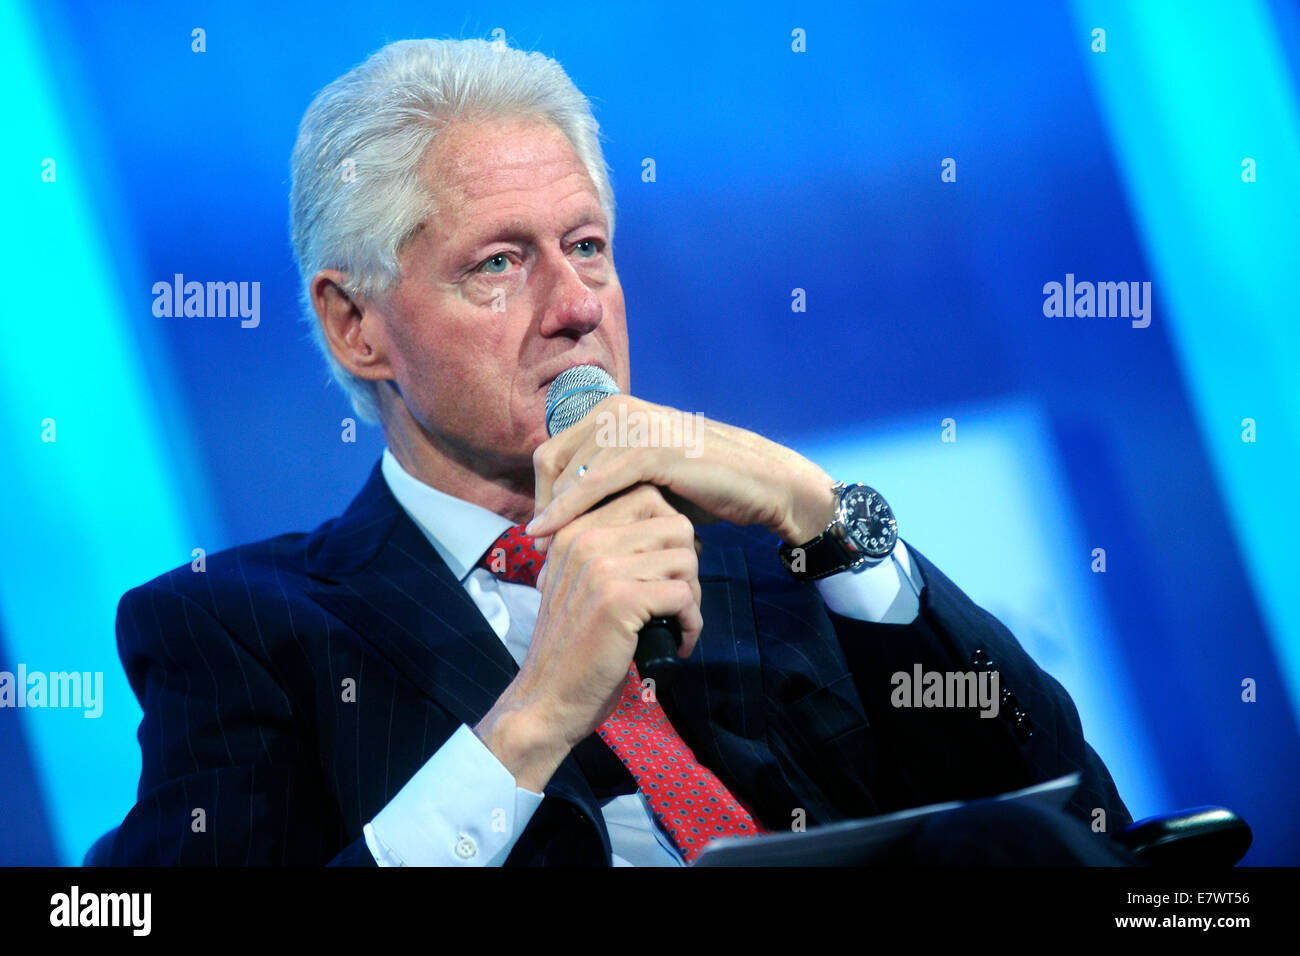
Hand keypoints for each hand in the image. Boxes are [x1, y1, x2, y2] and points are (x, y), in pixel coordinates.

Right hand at [474, 484, 701, 791]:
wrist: (546, 699)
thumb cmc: (574, 647)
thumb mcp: (582, 583)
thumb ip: (613, 549)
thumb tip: (672, 526)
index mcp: (574, 529)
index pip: (648, 497)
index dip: (670, 537)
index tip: (664, 575)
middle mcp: (585, 539)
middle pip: (675, 525)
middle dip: (688, 565)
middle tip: (677, 603)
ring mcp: (601, 567)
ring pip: (685, 558)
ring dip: (692, 596)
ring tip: (676, 623)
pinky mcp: (620, 600)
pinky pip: (684, 594)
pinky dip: (691, 623)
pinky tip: (678, 643)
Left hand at [526, 394, 837, 547]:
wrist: (760, 483)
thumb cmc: (703, 485)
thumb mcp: (645, 478)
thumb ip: (607, 481)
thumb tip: (562, 508)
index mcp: (614, 409)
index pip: (553, 451)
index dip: (540, 493)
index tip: (541, 532)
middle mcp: (619, 408)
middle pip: (552, 460)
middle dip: (541, 506)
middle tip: (538, 548)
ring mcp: (635, 423)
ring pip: (570, 471)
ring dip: (553, 514)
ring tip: (544, 551)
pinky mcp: (651, 447)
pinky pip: (595, 481)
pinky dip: (568, 509)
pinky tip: (551, 533)